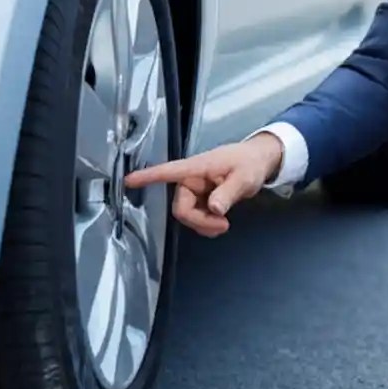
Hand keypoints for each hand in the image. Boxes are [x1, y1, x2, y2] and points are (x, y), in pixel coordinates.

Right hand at [123, 132, 284, 236]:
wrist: (259, 163)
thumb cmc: (250, 163)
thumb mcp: (244, 177)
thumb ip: (228, 193)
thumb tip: (214, 209)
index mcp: (197, 168)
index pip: (168, 171)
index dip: (147, 177)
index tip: (128, 181)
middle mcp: (190, 180)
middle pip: (181, 207)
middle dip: (199, 221)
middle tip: (223, 225)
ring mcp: (195, 191)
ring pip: (187, 215)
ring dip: (204, 225)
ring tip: (225, 224)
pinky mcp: (200, 200)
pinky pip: (195, 218)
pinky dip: (206, 224)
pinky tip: (220, 222)